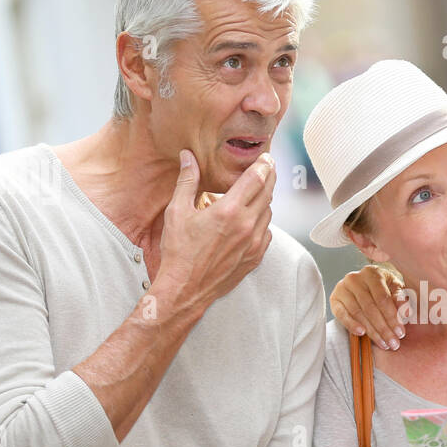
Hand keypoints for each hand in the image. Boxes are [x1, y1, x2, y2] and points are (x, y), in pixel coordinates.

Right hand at [156, 149, 274, 311]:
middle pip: (267, 193)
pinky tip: (251, 219)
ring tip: (255, 192)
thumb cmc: (178, 251)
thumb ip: (187, 181)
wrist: (185, 289)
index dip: (264, 165)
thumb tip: (188, 157)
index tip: (266, 157)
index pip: (256, 179)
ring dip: (264, 200)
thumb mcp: (177, 212)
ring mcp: (253, 243)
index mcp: (228, 211)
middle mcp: (246, 225)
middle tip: (267, 167)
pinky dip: (262, 222)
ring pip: (268, 213)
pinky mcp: (255, 257)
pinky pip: (266, 233)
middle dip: (269, 177)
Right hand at [329, 265, 407, 349]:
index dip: (392, 317)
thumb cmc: (384, 288)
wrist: (364, 285)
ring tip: (383, 343)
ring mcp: (342, 288)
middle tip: (393, 343)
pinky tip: (362, 334)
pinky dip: (351, 325)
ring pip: (358, 313)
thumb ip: (402, 300)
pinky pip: (341, 315)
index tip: (401, 333)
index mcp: (372, 273)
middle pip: (370, 308)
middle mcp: (355, 278)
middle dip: (383, 328)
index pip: (383, 298)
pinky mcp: (334, 299)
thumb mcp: (395, 290)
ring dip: (371, 331)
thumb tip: (406, 312)